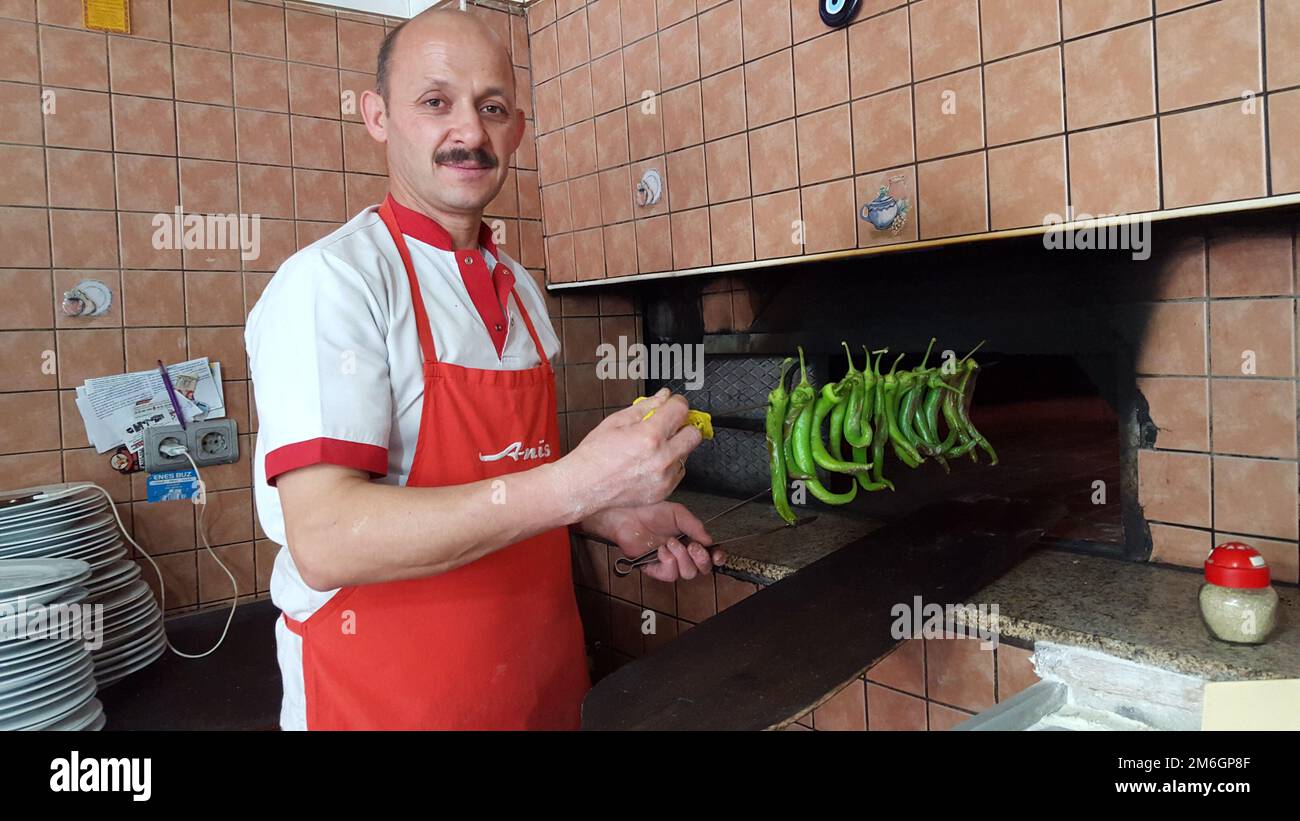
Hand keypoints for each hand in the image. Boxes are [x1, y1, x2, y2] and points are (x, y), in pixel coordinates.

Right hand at [560, 388, 703, 511]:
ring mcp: (664, 477)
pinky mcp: (663, 491)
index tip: (673, 404)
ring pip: (687, 454)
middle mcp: (661, 458)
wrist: (583, 485)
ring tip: (654, 448)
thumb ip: (646, 406)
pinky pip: (678, 472)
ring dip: (676, 447)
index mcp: (649, 436)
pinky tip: (651, 463)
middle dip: (683, 426)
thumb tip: (664, 396)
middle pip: (694, 434)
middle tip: (670, 425)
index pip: (681, 410)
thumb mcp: (617, 421)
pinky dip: (670, 465)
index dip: (677, 403)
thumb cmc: (595, 454)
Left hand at [581, 502, 724, 581]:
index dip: (718, 558)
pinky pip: (670, 575)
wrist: (628, 515)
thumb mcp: (678, 513)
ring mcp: (669, 563)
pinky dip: (668, 562)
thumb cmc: (651, 512)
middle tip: (692, 545)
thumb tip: (710, 541)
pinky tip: (661, 550)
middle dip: (701, 559)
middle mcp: (683, 554)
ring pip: (688, 574)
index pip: (711, 555)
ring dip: (682, 558)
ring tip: (670, 542)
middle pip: (702, 569)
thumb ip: (695, 526)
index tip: (717, 554)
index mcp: (692, 540)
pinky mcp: (655, 569)